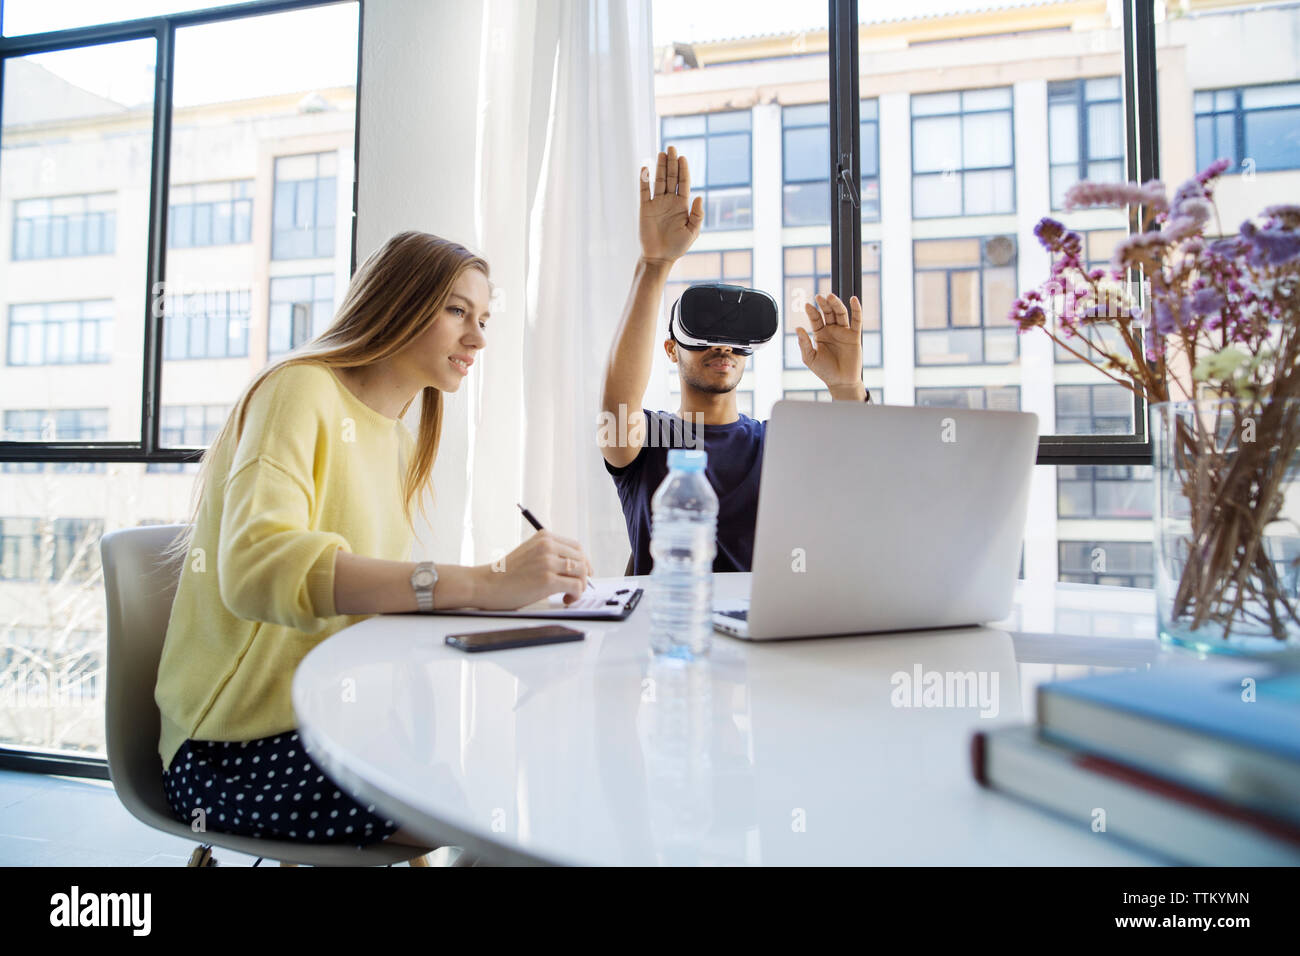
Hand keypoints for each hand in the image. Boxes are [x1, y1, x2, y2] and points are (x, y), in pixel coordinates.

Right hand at [473, 529, 594, 610]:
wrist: (486, 584)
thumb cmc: (506, 574)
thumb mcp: (529, 553)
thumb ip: (549, 554)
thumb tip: (575, 566)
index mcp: (544, 537)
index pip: (576, 547)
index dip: (584, 561)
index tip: (583, 574)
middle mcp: (547, 546)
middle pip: (581, 559)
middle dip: (583, 576)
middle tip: (576, 588)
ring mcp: (548, 562)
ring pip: (581, 573)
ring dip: (580, 587)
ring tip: (568, 595)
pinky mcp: (547, 580)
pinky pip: (575, 587)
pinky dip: (575, 595)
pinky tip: (565, 600)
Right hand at [639, 146, 702, 264]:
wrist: (659, 257)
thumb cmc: (677, 247)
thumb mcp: (692, 232)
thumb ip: (697, 215)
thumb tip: (699, 196)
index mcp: (682, 205)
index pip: (683, 183)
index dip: (683, 170)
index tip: (683, 157)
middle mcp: (669, 201)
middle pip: (671, 177)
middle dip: (672, 163)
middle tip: (671, 147)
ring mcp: (657, 203)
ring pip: (658, 181)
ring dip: (660, 167)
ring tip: (662, 153)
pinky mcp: (645, 208)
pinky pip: (644, 191)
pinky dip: (644, 180)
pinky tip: (645, 168)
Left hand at [798, 292, 863, 389]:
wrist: (841, 382)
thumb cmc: (825, 371)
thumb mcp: (810, 358)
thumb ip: (804, 343)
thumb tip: (798, 328)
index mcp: (820, 334)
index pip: (816, 319)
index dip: (812, 312)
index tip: (807, 305)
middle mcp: (832, 330)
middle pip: (828, 312)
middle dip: (824, 304)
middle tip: (819, 297)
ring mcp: (843, 332)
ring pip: (841, 313)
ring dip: (836, 304)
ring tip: (831, 296)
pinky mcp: (854, 336)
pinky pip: (857, 320)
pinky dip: (856, 309)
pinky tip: (853, 299)